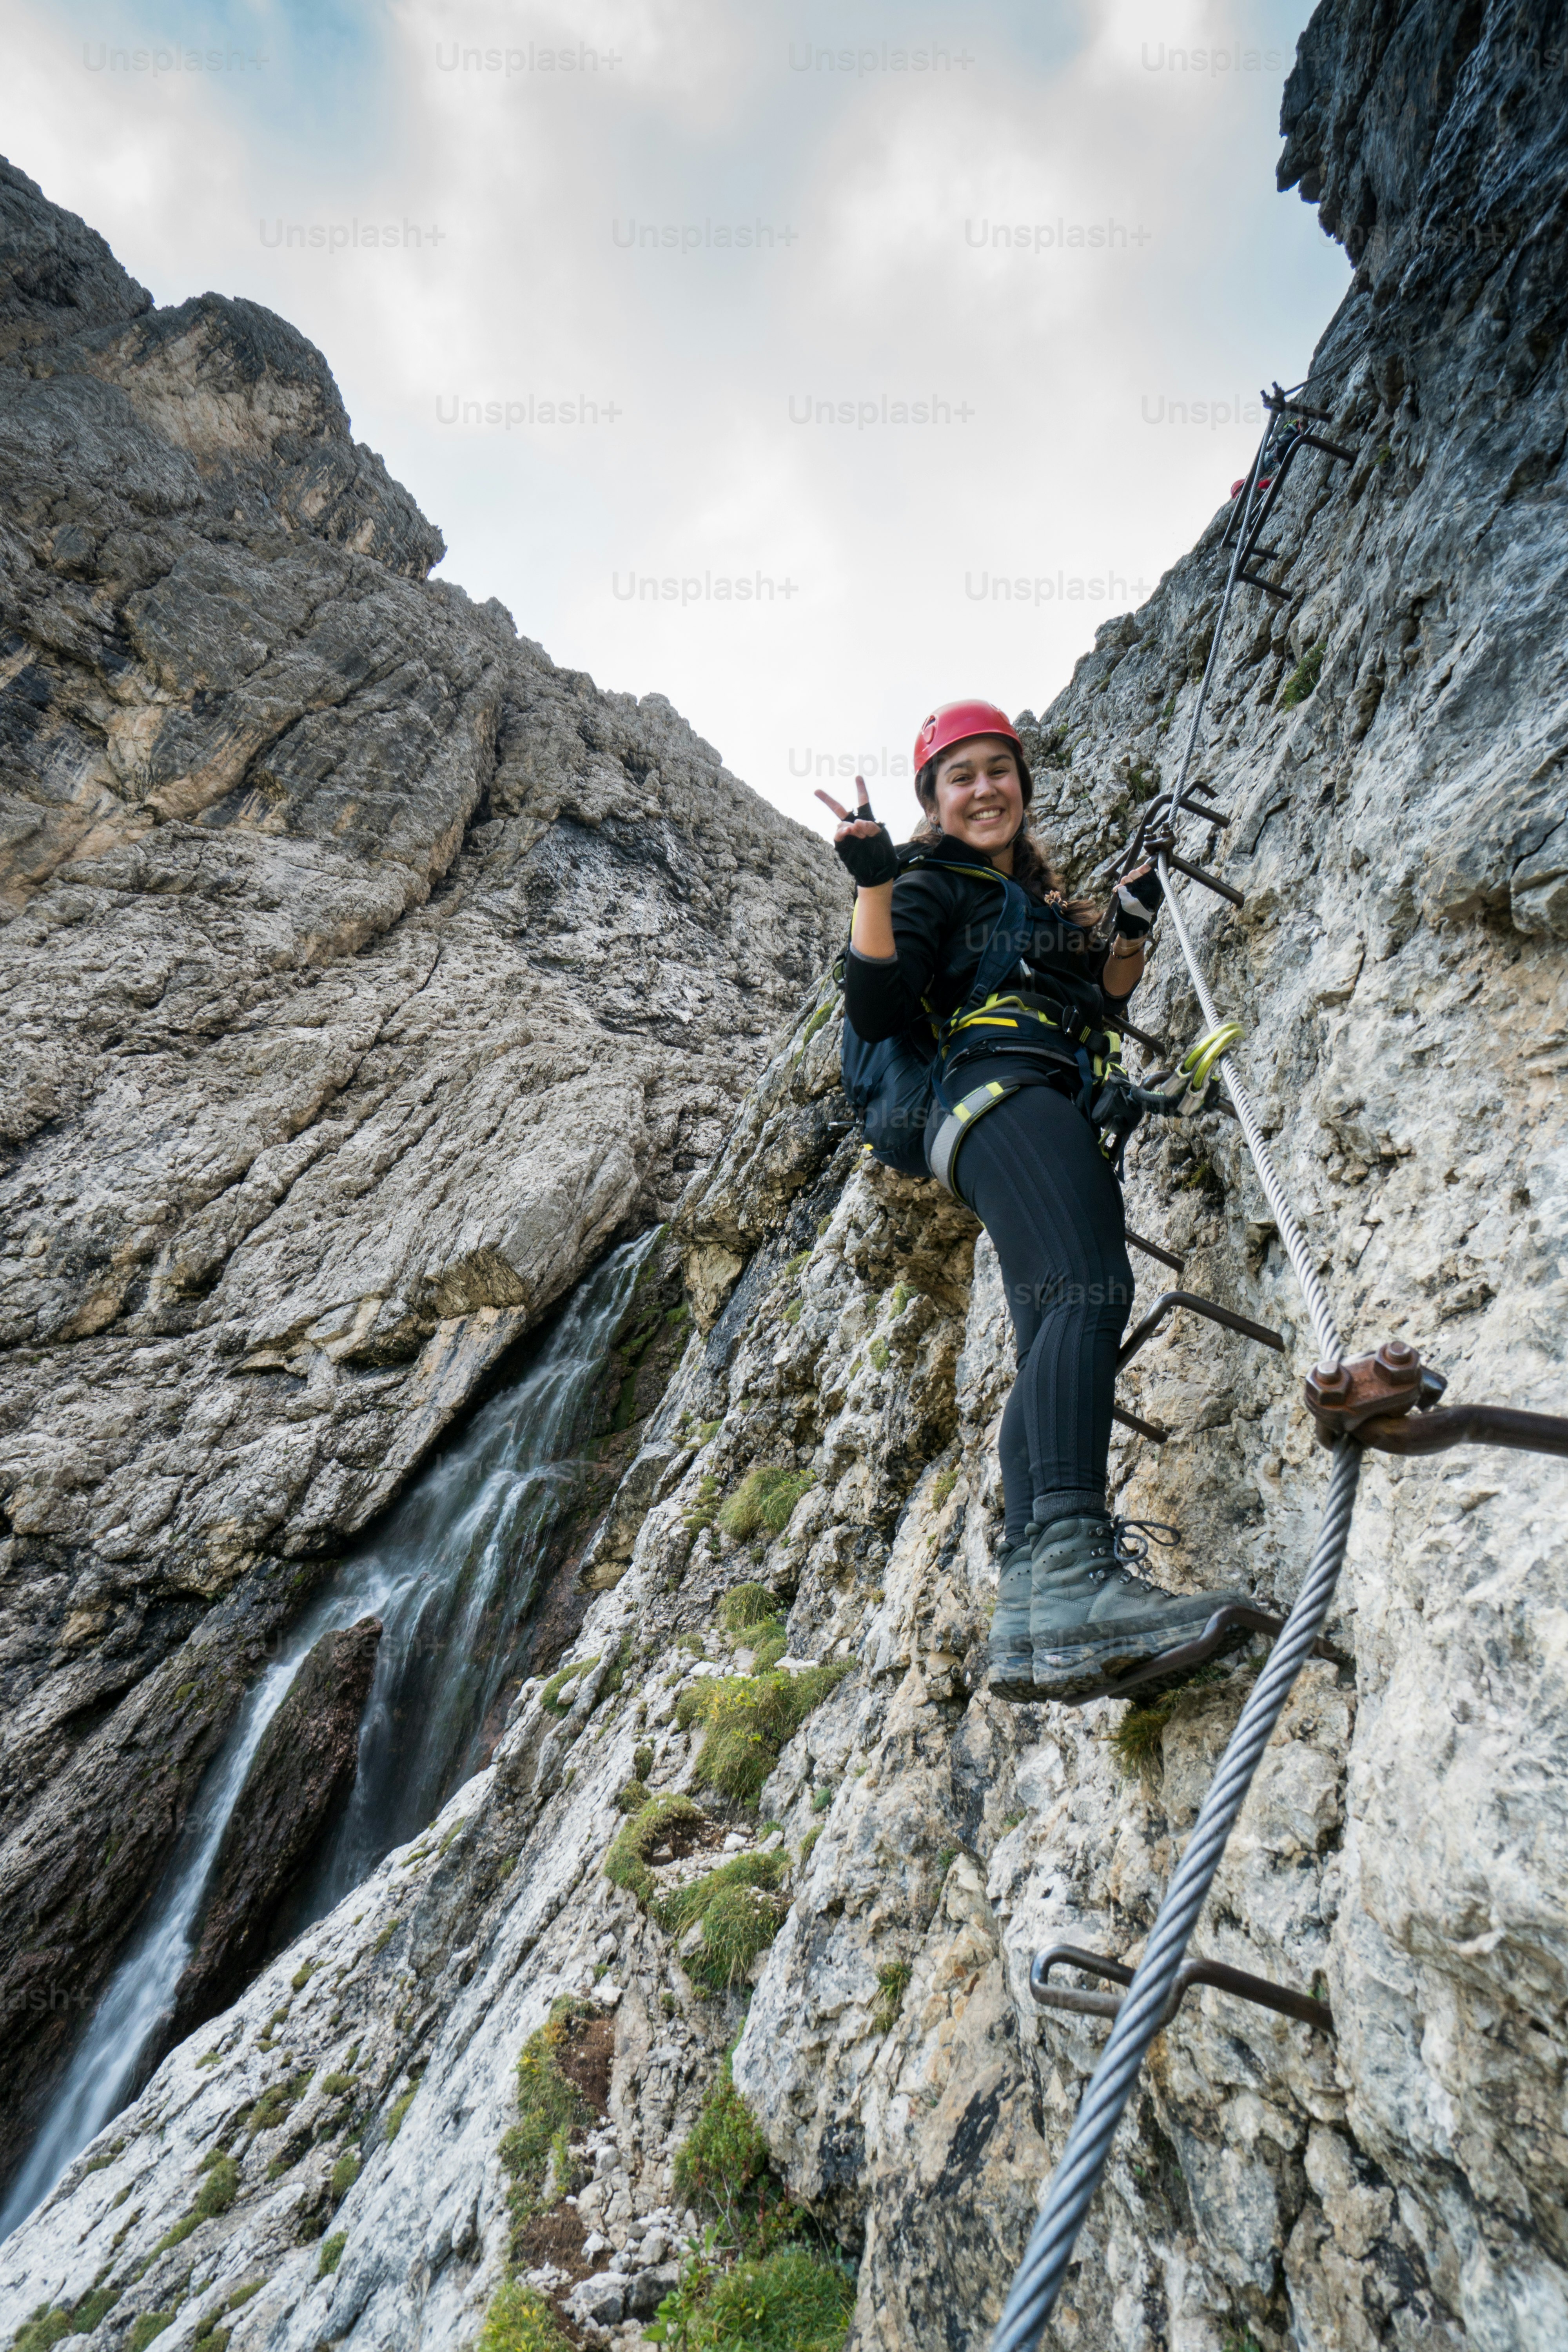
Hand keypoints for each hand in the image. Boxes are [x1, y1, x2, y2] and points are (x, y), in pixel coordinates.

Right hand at [816, 775, 897, 889]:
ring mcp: (847, 835)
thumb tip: (855, 823)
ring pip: (841, 823)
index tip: (857, 777)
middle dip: (827, 800)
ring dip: (850, 826)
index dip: (860, 789)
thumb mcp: (882, 837)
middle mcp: (854, 825)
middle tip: (816, 790)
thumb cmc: (882, 855)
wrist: (877, 873)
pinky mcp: (842, 845)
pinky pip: (838, 835)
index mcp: (867, 820)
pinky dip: (842, 831)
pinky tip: (848, 832)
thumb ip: (871, 827)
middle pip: (839, 809)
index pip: (863, 802)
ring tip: (859, 833)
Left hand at [1112, 860, 1162, 938]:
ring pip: (1125, 879)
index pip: (1146, 868)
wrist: (1135, 926)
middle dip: (1129, 878)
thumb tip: (1144, 866)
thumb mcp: (1148, 892)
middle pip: (1134, 872)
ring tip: (1127, 893)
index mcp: (1156, 887)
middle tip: (1130, 886)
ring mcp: (1137, 895)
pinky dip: (1117, 891)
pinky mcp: (1127, 900)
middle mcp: (1149, 890)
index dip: (1139, 870)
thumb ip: (1145, 878)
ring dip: (1123, 884)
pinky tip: (1120, 896)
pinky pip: (1118, 888)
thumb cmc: (1141, 908)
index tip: (1137, 875)